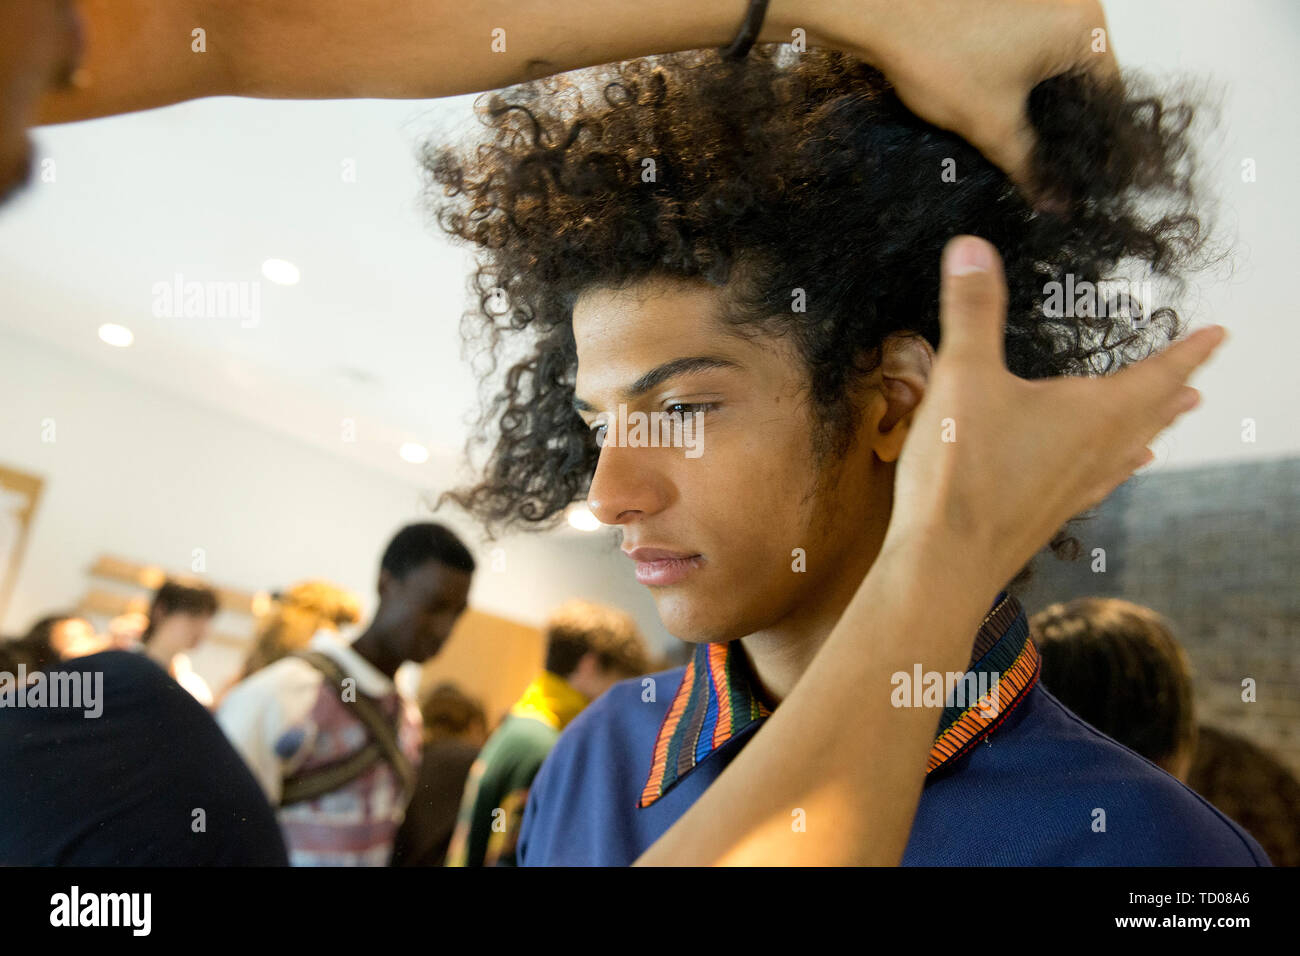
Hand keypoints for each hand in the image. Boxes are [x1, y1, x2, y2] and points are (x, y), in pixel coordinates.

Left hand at [822, 0, 1118, 191]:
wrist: (882, 12)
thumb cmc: (938, 54)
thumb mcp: (992, 124)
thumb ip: (1029, 167)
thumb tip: (1055, 203)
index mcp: (1084, 26)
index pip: (1110, 96)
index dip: (1095, 144)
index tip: (1082, 178)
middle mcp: (1072, 4)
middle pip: (1085, 81)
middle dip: (1067, 127)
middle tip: (1052, 171)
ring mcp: (1042, 0)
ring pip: (1056, 67)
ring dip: (1044, 106)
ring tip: (1026, 147)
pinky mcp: (1013, 3)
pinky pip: (1032, 48)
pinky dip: (1024, 82)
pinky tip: (1005, 112)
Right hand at [882, 235, 1225, 592]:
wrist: (945, 562)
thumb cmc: (961, 472)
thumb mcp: (962, 375)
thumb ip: (971, 309)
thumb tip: (972, 246)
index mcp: (1092, 412)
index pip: (1157, 372)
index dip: (1189, 350)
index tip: (1219, 333)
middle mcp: (1097, 450)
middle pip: (1151, 412)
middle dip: (1175, 386)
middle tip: (1199, 371)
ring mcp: (1078, 487)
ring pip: (1131, 449)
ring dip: (1154, 426)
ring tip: (1173, 417)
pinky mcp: (1051, 513)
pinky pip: (1103, 480)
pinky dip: (1119, 465)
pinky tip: (1115, 472)